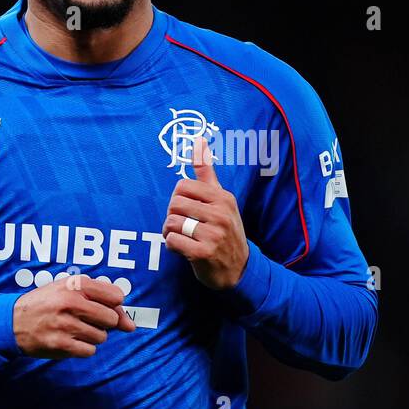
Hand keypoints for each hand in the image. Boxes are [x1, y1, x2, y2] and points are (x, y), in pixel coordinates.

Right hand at [11, 273, 136, 358]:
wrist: (12, 321)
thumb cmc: (47, 303)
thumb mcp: (70, 291)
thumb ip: (104, 302)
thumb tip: (131, 326)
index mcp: (74, 284)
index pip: (116, 296)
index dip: (113, 304)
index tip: (101, 306)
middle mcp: (70, 302)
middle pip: (112, 318)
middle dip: (104, 322)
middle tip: (86, 319)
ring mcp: (65, 324)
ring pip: (102, 337)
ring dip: (93, 336)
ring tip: (74, 329)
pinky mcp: (60, 344)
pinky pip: (90, 351)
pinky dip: (83, 348)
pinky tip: (70, 340)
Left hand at [162, 137, 249, 289]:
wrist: (239, 269)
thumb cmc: (225, 231)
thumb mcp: (221, 200)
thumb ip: (206, 173)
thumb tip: (199, 140)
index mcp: (223, 198)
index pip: (182, 186)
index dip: (177, 199)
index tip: (186, 210)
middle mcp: (221, 214)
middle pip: (174, 204)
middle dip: (172, 216)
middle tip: (183, 226)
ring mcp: (214, 234)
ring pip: (171, 223)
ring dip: (170, 232)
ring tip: (182, 237)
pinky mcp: (204, 253)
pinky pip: (172, 242)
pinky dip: (172, 246)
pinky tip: (183, 249)